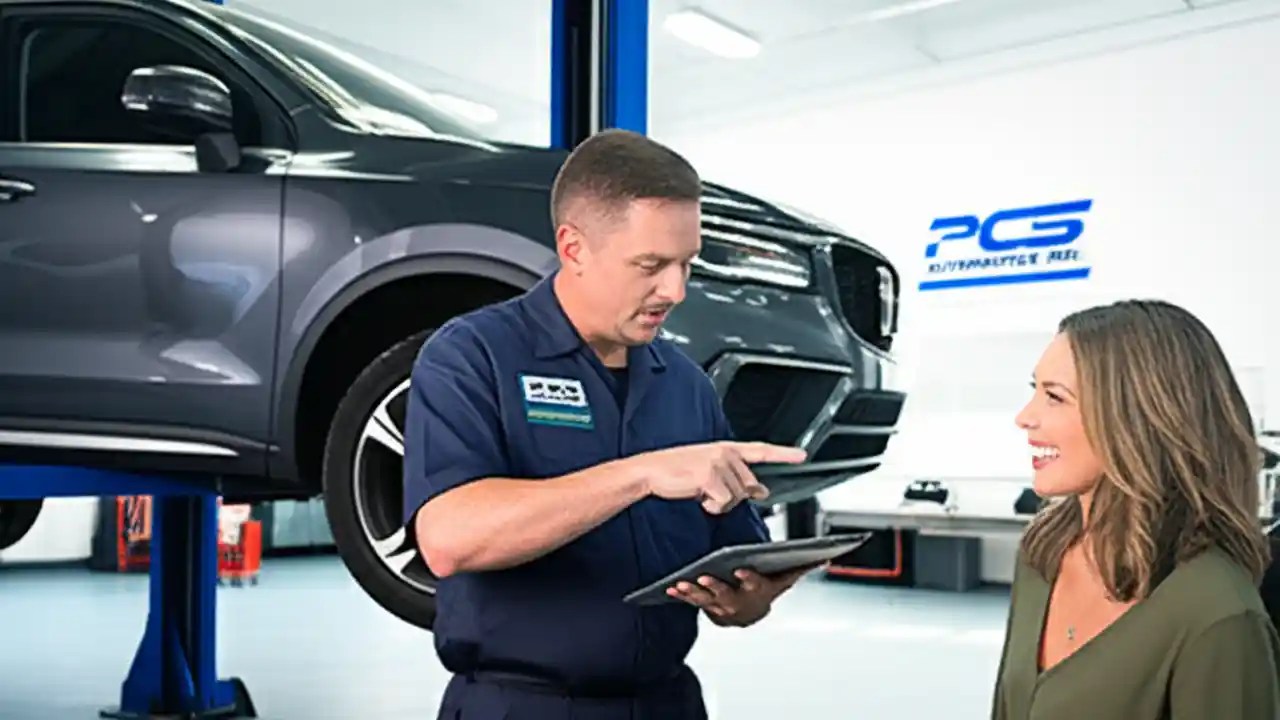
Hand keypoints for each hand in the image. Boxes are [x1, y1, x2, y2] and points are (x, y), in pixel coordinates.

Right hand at [636, 441, 806, 513]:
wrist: (651, 470)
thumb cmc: (678, 471)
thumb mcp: (711, 470)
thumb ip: (737, 477)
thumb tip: (761, 490)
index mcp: (727, 448)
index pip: (761, 450)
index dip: (783, 454)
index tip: (802, 456)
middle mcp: (726, 453)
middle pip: (748, 486)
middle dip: (733, 496)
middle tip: (709, 491)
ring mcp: (718, 463)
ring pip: (736, 497)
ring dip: (719, 502)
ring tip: (700, 490)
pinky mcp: (709, 476)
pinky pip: (723, 503)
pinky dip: (712, 507)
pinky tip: (698, 496)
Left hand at [665, 563, 822, 626]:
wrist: (748, 614)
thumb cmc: (766, 589)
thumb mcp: (784, 580)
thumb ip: (801, 567)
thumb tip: (826, 556)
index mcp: (757, 591)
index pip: (755, 584)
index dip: (749, 578)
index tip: (741, 570)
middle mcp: (738, 602)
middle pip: (725, 594)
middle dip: (714, 587)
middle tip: (704, 576)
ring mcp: (719, 605)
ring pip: (704, 599)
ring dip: (692, 592)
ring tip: (681, 582)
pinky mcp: (703, 604)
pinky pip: (690, 600)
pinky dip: (680, 595)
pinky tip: (669, 586)